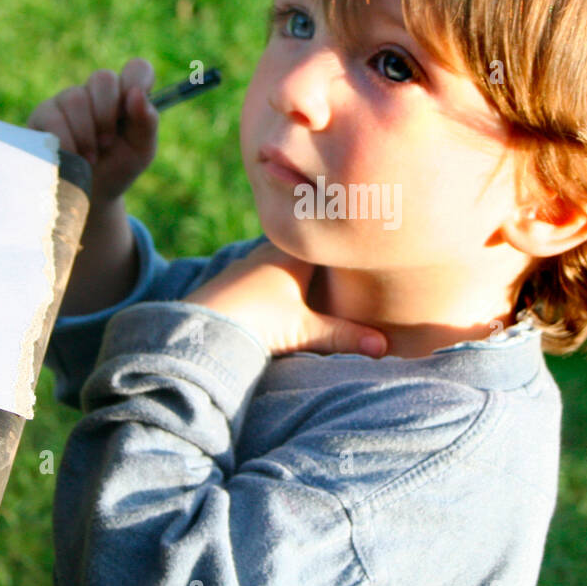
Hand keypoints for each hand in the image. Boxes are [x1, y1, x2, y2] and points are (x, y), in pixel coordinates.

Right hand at [27, 58, 158, 204]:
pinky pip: (54, 117)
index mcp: (127, 97)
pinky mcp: (44, 114)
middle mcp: (97, 93)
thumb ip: (146, 123)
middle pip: (103, 78)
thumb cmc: (118, 169)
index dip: (137, 79)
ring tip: (90, 158)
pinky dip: (66, 141)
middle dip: (107, 114)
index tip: (133, 103)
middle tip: (108, 143)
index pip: (137, 69)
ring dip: (86, 134)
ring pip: (76, 98)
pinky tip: (72, 157)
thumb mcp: (140, 151)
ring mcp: (69, 100)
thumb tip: (137, 94)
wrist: (88, 196)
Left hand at [183, 242, 387, 357]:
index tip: (355, 240)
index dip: (338, 241)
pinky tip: (273, 293)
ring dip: (289, 268)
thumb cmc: (258, 322)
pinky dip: (269, 281)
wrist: (202, 328)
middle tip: (338, 258)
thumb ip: (345, 336)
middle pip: (299, 247)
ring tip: (308, 278)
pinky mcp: (227, 282)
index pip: (321, 238)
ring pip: (275, 260)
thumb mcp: (306, 331)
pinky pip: (256, 274)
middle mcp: (266, 252)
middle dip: (316, 254)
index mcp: (290, 255)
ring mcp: (244, 265)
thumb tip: (385, 346)